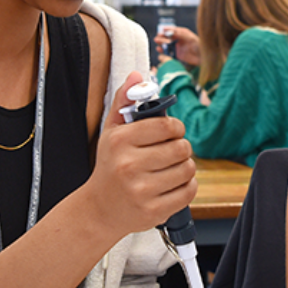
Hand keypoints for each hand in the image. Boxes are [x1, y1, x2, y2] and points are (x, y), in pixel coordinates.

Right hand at [85, 71, 196, 236]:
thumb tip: (137, 76)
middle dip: (181, 148)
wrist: (99, 210)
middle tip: (171, 151)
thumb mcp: (111, 133)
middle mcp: (129, 165)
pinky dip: (187, 186)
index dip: (175, 127)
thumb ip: (124, 102)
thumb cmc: (109, 166)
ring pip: (188, 169)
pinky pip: (189, 191)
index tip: (171, 132)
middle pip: (181, 148)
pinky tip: (173, 184)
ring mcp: (141, 190)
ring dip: (185, 167)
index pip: (166, 126)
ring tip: (171, 168)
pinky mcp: (154, 211)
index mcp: (119, 141)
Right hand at [154, 26, 200, 66]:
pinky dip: (163, 52)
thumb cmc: (199, 46)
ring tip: (158, 45)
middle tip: (158, 39)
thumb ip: (180, 34)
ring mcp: (176, 47)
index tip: (162, 31)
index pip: (172, 30)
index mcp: (182, 33)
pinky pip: (167, 53)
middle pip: (166, 37)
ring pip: (165, 45)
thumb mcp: (190, 38)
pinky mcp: (176, 55)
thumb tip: (170, 31)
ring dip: (161, 44)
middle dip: (161, 38)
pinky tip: (160, 51)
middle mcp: (178, 39)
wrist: (203, 58)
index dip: (166, 30)